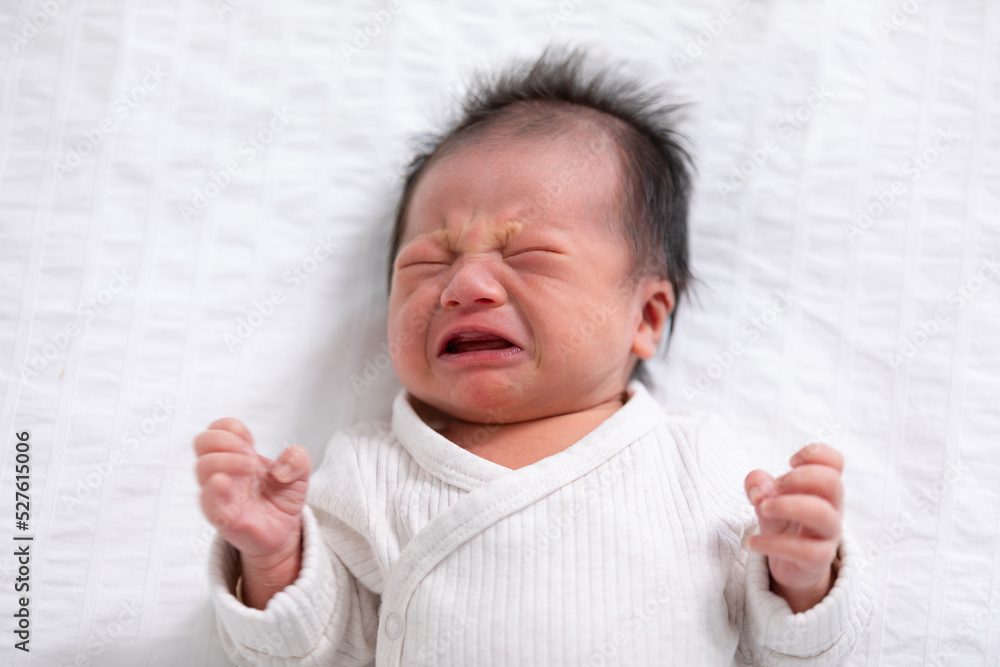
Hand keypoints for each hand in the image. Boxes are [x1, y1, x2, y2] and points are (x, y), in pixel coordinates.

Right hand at [194, 418, 310, 572]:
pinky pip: (208, 502)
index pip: (217, 430)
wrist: (283, 532)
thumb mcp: (300, 473)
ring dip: (226, 460)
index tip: (250, 441)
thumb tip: (283, 466)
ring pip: (202, 468)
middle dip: (226, 440)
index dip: (230, 427)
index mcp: (236, 457)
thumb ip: (298, 459)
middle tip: (249, 455)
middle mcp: (223, 472)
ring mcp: (220, 494)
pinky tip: (226, 484)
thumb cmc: (281, 499)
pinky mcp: (223, 518)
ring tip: (250, 468)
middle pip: (202, 442)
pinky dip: (215, 490)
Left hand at [744, 444, 843, 611]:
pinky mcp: (819, 558)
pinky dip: (772, 544)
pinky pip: (804, 550)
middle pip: (832, 481)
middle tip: (774, 488)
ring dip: (786, 506)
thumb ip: (758, 485)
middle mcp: (832, 507)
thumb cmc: (783, 521)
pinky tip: (753, 542)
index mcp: (823, 488)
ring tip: (763, 508)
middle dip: (797, 478)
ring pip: (822, 514)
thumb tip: (760, 491)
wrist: (791, 563)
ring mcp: (828, 534)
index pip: (835, 461)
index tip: (790, 462)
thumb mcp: (766, 498)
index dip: (813, 454)